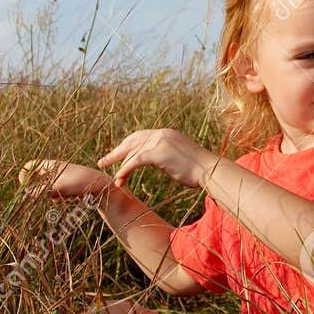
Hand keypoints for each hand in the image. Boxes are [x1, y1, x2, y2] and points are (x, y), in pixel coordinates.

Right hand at [19, 159, 112, 199]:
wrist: (103, 187)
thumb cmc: (80, 184)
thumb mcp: (58, 187)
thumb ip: (41, 190)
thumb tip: (27, 193)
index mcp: (52, 165)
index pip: (30, 165)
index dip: (24, 175)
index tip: (25, 187)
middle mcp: (57, 169)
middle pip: (37, 177)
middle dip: (36, 188)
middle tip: (39, 197)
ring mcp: (64, 176)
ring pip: (47, 186)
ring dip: (48, 194)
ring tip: (57, 198)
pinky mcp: (70, 185)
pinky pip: (57, 191)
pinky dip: (58, 196)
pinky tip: (66, 199)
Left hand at [97, 128, 220, 190]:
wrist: (210, 170)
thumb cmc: (199, 170)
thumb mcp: (180, 158)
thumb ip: (167, 156)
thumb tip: (162, 163)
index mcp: (167, 134)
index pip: (140, 137)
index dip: (127, 146)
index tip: (118, 155)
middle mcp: (162, 134)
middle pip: (132, 141)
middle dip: (117, 152)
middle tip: (103, 161)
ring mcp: (160, 142)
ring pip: (132, 152)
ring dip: (119, 165)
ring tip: (112, 177)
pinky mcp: (158, 153)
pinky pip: (135, 161)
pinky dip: (125, 170)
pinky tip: (120, 179)